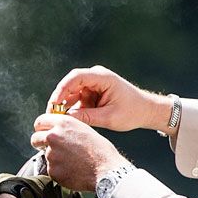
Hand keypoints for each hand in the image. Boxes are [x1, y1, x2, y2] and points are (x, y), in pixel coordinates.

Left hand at [30, 113, 126, 192]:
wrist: (106, 170)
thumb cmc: (100, 151)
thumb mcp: (84, 130)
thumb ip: (67, 129)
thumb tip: (57, 131)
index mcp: (63, 123)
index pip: (40, 121)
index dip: (41, 128)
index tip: (42, 132)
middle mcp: (54, 136)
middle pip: (35, 138)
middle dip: (40, 143)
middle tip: (49, 148)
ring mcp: (51, 154)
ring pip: (44, 155)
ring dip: (54, 158)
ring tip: (71, 161)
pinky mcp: (52, 170)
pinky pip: (51, 169)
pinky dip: (58, 171)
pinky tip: (72, 170)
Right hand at [47, 66, 167, 132]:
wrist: (145, 111)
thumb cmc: (132, 112)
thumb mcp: (109, 118)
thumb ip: (87, 117)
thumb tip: (66, 118)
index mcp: (103, 77)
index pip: (76, 77)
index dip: (62, 89)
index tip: (54, 104)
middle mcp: (96, 77)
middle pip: (70, 84)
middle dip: (60, 100)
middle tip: (52, 115)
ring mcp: (94, 84)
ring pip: (72, 93)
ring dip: (68, 106)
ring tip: (65, 121)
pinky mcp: (92, 92)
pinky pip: (78, 99)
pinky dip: (75, 109)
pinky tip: (74, 119)